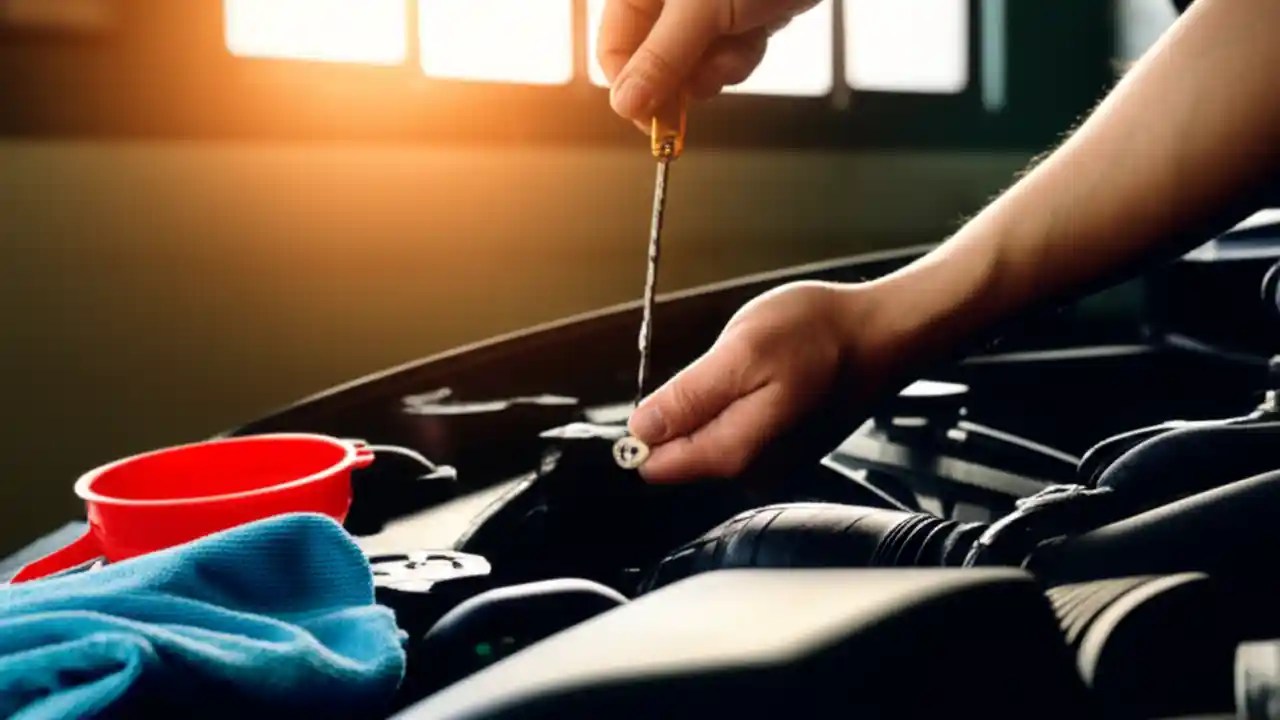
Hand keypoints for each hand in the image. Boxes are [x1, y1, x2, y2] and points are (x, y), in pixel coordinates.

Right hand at [598, 0, 824, 125]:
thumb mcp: (701, 9)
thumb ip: (662, 58)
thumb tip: (625, 104)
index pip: (615, 48)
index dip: (632, 88)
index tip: (653, 122)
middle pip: (656, 61)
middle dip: (686, 77)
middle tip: (704, 80)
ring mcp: (707, 6)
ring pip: (697, 64)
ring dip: (721, 68)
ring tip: (740, 43)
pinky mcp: (742, 13)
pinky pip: (729, 53)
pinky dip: (743, 55)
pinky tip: (757, 35)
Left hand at [628, 280, 897, 483]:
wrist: (882, 335)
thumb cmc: (820, 335)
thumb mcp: (742, 351)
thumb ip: (688, 397)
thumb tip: (641, 430)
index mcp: (733, 452)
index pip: (657, 466)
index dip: (646, 428)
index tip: (668, 391)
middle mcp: (751, 471)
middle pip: (681, 454)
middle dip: (685, 411)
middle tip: (723, 367)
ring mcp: (770, 463)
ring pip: (709, 440)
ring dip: (715, 403)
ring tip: (752, 368)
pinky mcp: (784, 448)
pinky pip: (738, 432)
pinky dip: (741, 402)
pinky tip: (769, 377)